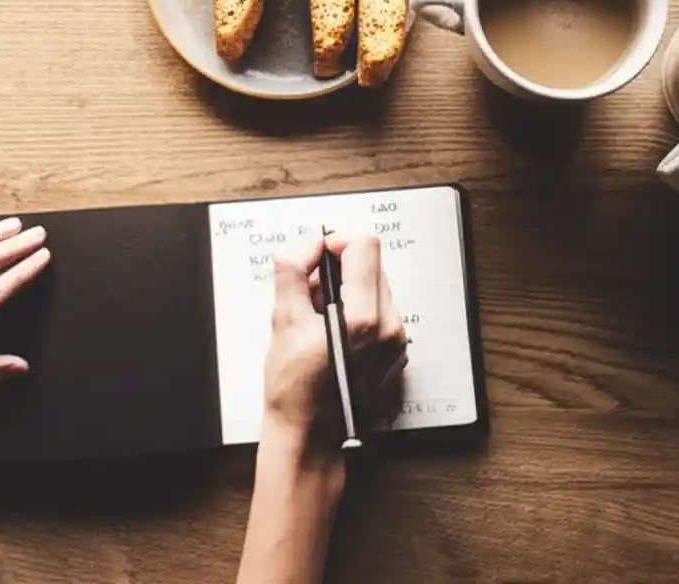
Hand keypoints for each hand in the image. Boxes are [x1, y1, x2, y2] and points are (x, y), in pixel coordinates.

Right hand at [263, 233, 408, 449]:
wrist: (309, 436)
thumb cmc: (294, 390)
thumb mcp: (282, 321)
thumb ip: (293, 271)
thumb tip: (307, 245)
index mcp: (363, 318)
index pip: (364, 247)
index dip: (336, 242)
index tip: (318, 254)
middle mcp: (388, 328)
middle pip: (373, 265)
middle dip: (340, 269)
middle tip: (310, 294)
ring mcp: (396, 343)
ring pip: (378, 289)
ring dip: (350, 291)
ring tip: (320, 320)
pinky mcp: (396, 353)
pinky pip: (382, 314)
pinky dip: (360, 312)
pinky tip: (335, 336)